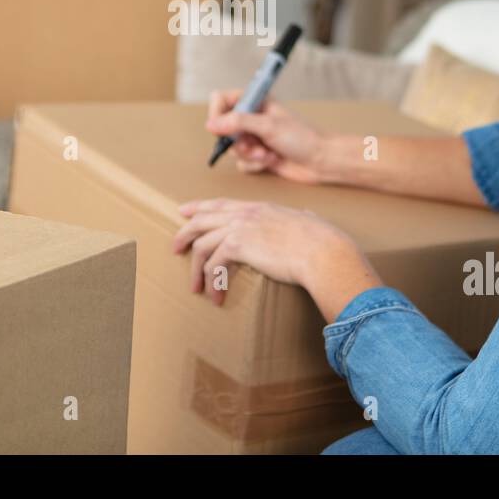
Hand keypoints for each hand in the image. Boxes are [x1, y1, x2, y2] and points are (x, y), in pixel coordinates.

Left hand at [172, 197, 374, 308]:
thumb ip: (303, 218)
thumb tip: (309, 218)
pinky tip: (215, 295)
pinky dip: (211, 282)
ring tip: (196, 287)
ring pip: (202, 245)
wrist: (322, 251)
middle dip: (184, 234)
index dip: (199, 207)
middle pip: (202, 219)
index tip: (184, 211)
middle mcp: (245, 213)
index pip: (221, 203)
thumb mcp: (308, 221)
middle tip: (176, 248)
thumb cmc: (322, 242)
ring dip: (196, 269)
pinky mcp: (238, 246)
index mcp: (259, 207)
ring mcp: (239, 227)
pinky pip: (213, 265)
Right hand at [205, 88, 327, 183]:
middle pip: (224, 129)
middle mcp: (252, 118)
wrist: (321, 161)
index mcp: (256, 101)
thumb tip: (211, 124)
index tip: (220, 127)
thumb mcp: (268, 126)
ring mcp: (254, 138)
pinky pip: (241, 163)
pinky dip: (255, 165)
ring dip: (249, 155)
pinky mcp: (257, 156)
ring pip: (232, 149)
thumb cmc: (303, 138)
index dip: (217, 113)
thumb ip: (238, 122)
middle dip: (238, 142)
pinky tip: (272, 161)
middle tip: (253, 145)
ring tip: (267, 155)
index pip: (222, 100)